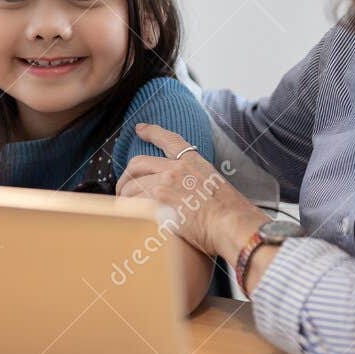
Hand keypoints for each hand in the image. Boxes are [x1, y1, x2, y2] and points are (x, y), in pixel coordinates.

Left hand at [115, 123, 268, 259]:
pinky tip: (127, 217)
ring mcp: (164, 186)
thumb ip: (198, 183)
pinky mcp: (156, 205)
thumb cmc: (232, 213)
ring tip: (124, 207)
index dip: (151, 132)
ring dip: (125, 197)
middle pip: (138, 163)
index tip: (140, 129)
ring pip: (131, 187)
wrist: (232, 225)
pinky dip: (127, 211)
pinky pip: (132, 205)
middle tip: (122, 188)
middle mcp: (175, 170)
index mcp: (192, 162)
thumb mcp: (217, 186)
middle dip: (126, 175)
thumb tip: (190, 192)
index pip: (168, 139)